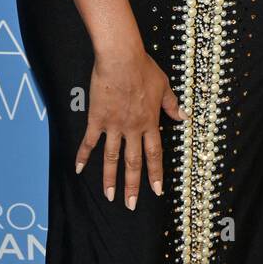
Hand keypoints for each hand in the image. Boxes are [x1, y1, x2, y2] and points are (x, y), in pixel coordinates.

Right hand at [77, 46, 187, 207]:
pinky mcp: (97, 119)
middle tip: (131, 204)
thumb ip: (172, 104)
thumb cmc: (144, 68)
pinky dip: (83, 156)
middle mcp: (133, 128)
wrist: (121, 59)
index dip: (155, 173)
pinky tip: (79, 169)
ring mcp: (114, 126)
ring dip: (110, 178)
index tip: (156, 191)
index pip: (154, 154)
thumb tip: (184, 116)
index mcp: (150, 122)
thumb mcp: (164, 86)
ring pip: (112, 158)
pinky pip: (90, 141)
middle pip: (133, 162)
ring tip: (109, 196)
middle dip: (133, 185)